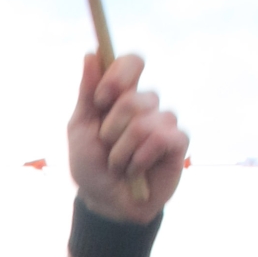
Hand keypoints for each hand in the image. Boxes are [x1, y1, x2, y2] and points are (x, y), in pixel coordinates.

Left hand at [68, 53, 187, 222]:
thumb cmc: (91, 166)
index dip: (119, 75)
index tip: (101, 100)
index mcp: (121, 95)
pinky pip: (162, 138)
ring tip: (120, 164)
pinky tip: (136, 170)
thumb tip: (91, 54)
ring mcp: (164, 122)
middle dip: (112, 129)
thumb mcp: (80, 129)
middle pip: (135, 97)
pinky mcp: (178, 143)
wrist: (104, 202)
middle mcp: (146, 105)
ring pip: (145, 122)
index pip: (132, 62)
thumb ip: (86, 93)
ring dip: (122, 151)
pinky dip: (140, 158)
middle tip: (107, 147)